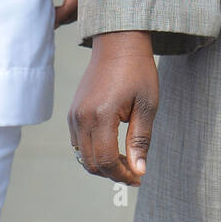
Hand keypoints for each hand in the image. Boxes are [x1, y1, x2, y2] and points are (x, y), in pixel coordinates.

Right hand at [68, 31, 157, 185]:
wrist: (119, 43)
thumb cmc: (137, 71)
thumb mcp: (147, 105)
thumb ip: (140, 140)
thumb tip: (139, 170)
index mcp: (101, 115)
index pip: (106, 160)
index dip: (122, 175)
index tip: (139, 178)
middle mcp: (82, 117)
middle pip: (91, 162)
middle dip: (113, 174)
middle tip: (135, 173)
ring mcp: (74, 115)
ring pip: (82, 156)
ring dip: (102, 165)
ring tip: (126, 162)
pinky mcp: (73, 112)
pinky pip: (78, 143)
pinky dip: (93, 152)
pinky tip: (113, 149)